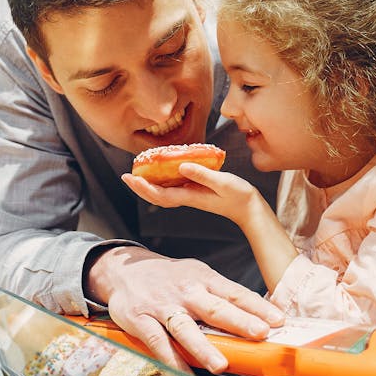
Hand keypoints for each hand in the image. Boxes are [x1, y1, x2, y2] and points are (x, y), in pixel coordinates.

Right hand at [87, 246, 283, 372]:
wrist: (123, 269)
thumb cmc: (168, 278)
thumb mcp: (196, 276)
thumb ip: (220, 295)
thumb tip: (256, 319)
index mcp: (203, 279)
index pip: (235, 293)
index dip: (257, 306)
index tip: (278, 320)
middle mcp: (185, 291)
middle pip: (214, 308)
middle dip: (239, 321)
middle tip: (260, 334)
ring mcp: (162, 306)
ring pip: (185, 328)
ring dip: (203, 347)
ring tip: (221, 366)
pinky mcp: (140, 319)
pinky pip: (157, 342)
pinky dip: (171, 359)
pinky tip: (184, 373)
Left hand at [122, 164, 261, 225]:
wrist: (249, 208)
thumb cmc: (238, 196)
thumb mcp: (222, 182)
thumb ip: (202, 175)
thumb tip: (181, 167)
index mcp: (189, 196)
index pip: (160, 194)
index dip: (143, 187)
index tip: (131, 178)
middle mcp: (186, 197)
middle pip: (156, 195)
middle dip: (139, 187)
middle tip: (125, 176)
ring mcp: (189, 195)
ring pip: (162, 192)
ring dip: (147, 185)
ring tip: (136, 174)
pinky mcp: (194, 192)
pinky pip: (172, 187)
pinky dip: (161, 181)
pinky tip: (158, 173)